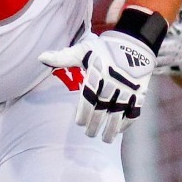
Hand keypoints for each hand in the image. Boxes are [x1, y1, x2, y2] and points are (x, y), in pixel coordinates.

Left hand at [40, 29, 156, 141]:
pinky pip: (135, 110)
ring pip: (119, 112)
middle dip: (95, 124)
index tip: (79, 123)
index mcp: (98, 73)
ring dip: (112, 128)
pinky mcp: (140, 92)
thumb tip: (40, 57)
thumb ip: (63, 57)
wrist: (134, 42)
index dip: (83, 112)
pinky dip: (128, 122)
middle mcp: (113, 82)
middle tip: (89, 134)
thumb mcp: (83, 50)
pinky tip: (120, 131)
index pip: (89, 97)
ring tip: (105, 139)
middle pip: (102, 108)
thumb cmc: (104, 48)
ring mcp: (128, 88)